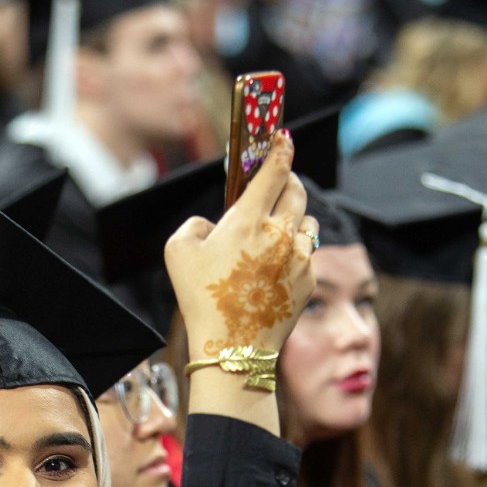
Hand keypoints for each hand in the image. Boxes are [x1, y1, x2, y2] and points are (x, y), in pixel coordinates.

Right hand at [164, 132, 316, 357]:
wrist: (233, 349)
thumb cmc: (201, 299)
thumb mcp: (178, 252)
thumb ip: (196, 224)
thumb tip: (216, 223)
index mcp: (248, 219)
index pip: (274, 169)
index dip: (280, 147)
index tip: (282, 137)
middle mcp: (280, 233)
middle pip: (298, 190)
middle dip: (288, 180)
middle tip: (277, 183)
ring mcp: (299, 258)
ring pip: (308, 221)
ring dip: (294, 218)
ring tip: (276, 232)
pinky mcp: (309, 281)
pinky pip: (308, 254)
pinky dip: (295, 253)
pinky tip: (276, 269)